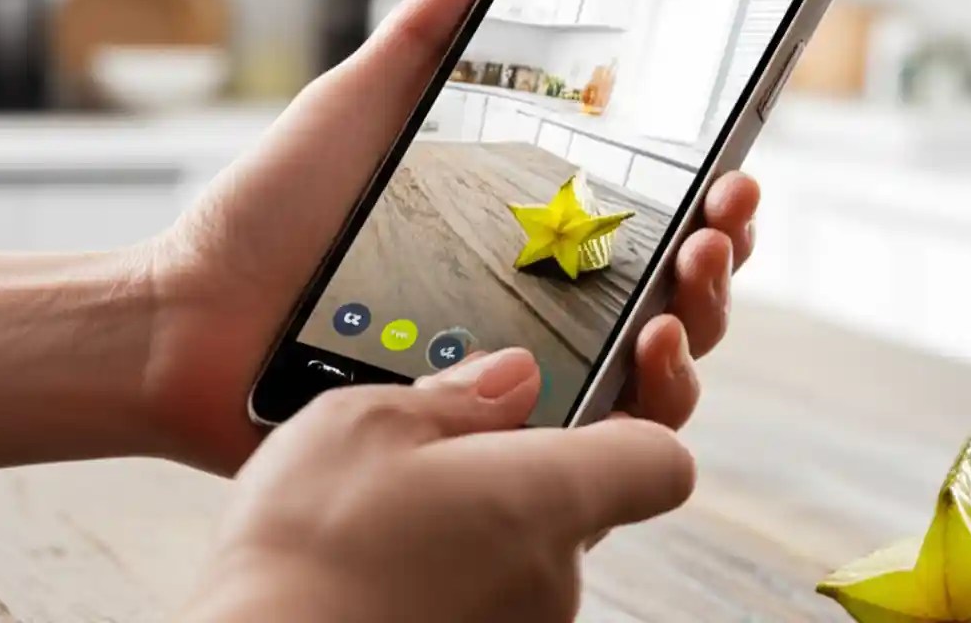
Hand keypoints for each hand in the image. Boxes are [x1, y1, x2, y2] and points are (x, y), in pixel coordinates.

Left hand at [142, 0, 758, 473]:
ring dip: (702, 322)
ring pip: (659, 376)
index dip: (703, 208)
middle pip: (671, 302)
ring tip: (691, 276)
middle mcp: (535, 320)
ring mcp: (520, 388)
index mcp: (521, 248)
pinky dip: (651, 405)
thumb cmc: (267, 223)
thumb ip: (422, 44)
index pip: (641, 233)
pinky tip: (654, 351)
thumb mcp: (356, 111)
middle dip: (719, 258)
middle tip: (717, 221)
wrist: (193, 321)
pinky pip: (603, 444)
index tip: (729, 174)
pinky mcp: (497, 452)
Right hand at [180, 350, 693, 622]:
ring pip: (531, 549)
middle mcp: (557, 574)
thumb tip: (515, 376)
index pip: (662, 458)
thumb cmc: (307, 548)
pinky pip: (492, 594)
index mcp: (549, 495)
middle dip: (531, 465)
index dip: (643, 420)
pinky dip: (457, 570)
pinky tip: (386, 554)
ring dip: (486, 519)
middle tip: (449, 444)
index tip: (601, 394)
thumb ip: (458, 396)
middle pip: (587, 499)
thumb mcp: (366, 424)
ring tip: (395, 504)